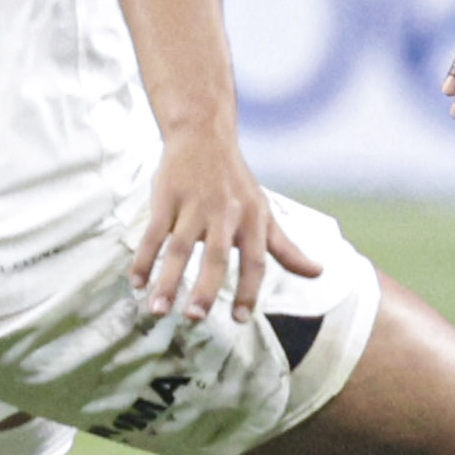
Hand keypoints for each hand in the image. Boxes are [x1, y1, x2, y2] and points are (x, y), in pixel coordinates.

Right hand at [132, 123, 319, 323]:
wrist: (204, 135)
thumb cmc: (237, 182)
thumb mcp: (264, 211)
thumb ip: (285, 247)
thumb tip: (317, 272)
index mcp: (253, 219)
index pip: (255, 261)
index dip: (249, 290)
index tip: (239, 319)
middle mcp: (226, 213)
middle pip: (216, 256)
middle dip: (205, 288)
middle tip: (194, 317)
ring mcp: (194, 205)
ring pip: (180, 247)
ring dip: (167, 279)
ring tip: (157, 310)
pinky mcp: (167, 197)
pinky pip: (153, 233)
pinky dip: (143, 258)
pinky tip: (136, 283)